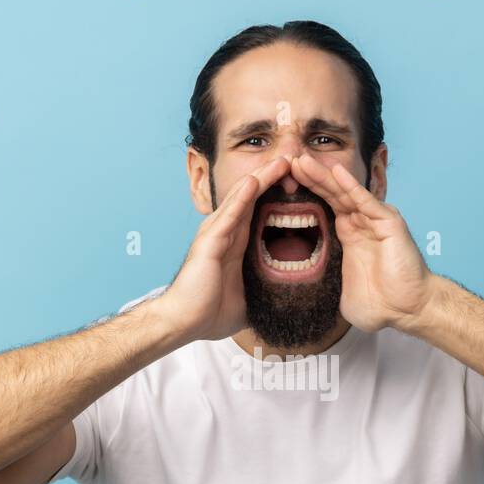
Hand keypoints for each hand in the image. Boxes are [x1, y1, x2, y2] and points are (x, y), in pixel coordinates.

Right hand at [160, 157, 292, 340]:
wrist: (185, 323)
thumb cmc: (210, 314)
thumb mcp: (248, 298)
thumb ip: (264, 291)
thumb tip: (286, 300)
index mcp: (235, 244)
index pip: (259, 211)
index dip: (276, 194)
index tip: (298, 182)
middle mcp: (225, 234)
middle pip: (251, 198)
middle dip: (272, 178)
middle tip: (293, 160)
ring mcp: (215, 235)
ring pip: (241, 200)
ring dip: (261, 179)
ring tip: (281, 162)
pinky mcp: (209, 243)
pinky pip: (229, 216)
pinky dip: (242, 198)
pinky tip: (255, 181)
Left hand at [290, 152, 432, 332]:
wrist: (409, 311)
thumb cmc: (382, 305)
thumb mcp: (342, 293)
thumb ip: (326, 284)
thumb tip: (302, 292)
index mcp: (350, 235)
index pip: (324, 206)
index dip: (306, 193)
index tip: (283, 182)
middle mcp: (362, 223)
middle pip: (331, 194)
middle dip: (310, 178)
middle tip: (288, 161)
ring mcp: (375, 221)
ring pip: (345, 193)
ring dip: (324, 177)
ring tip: (302, 161)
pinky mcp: (388, 223)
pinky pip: (366, 202)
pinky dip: (351, 186)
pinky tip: (336, 172)